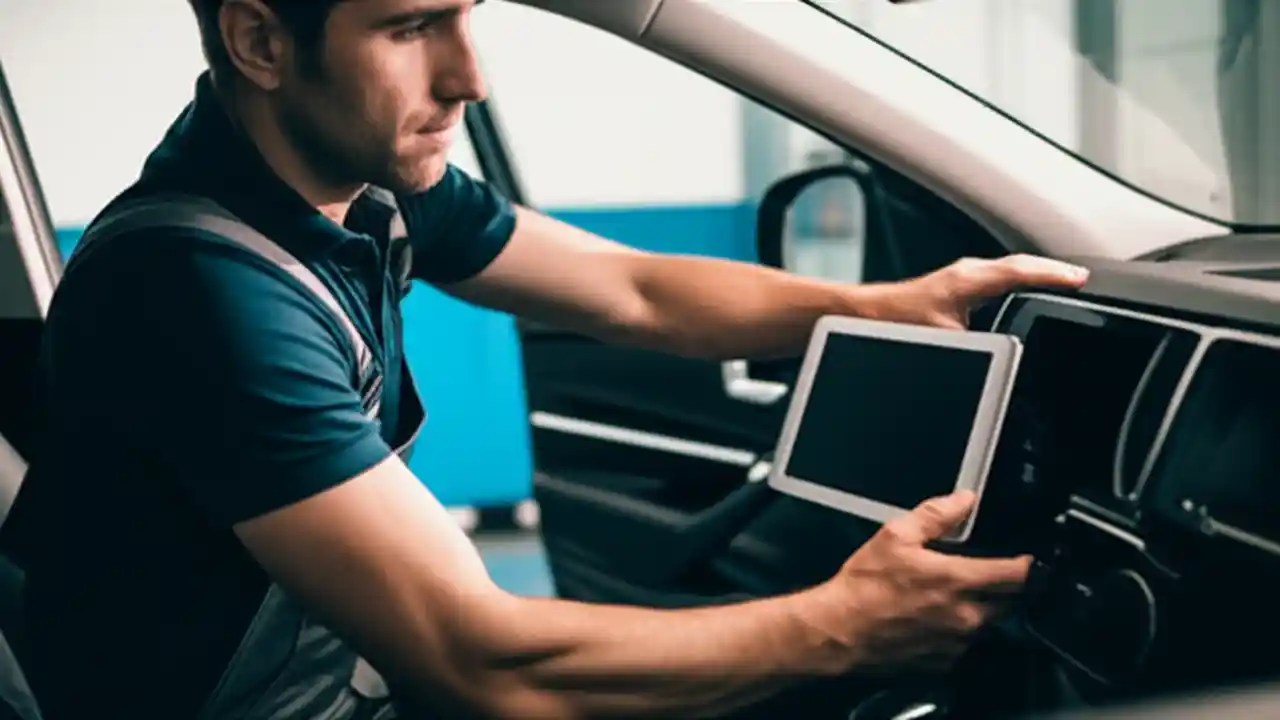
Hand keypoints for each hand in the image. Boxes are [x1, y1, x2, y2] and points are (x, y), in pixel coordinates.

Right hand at [813, 491, 1031, 674]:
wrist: (838, 631)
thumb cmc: (863, 586)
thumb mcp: (895, 535)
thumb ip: (935, 515)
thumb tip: (964, 500)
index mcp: (957, 581)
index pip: (1017, 575)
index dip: (1029, 565)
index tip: (1029, 560)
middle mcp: (964, 616)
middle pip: (1008, 603)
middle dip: (1001, 589)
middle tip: (979, 575)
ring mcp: (957, 643)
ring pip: (986, 625)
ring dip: (977, 610)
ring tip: (947, 598)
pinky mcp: (944, 662)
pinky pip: (964, 645)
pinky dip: (956, 632)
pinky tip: (932, 620)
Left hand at [876, 254, 1089, 328]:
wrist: (865, 315)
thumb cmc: (895, 323)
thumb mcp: (943, 339)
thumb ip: (978, 345)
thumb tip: (1005, 353)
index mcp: (970, 280)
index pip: (1022, 271)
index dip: (1053, 275)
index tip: (1080, 279)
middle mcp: (968, 273)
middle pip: (1020, 265)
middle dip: (1052, 270)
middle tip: (1081, 279)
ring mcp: (962, 277)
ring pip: (1008, 269)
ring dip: (1035, 274)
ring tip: (1062, 282)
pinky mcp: (956, 286)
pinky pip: (997, 277)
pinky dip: (1018, 281)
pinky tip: (1023, 293)